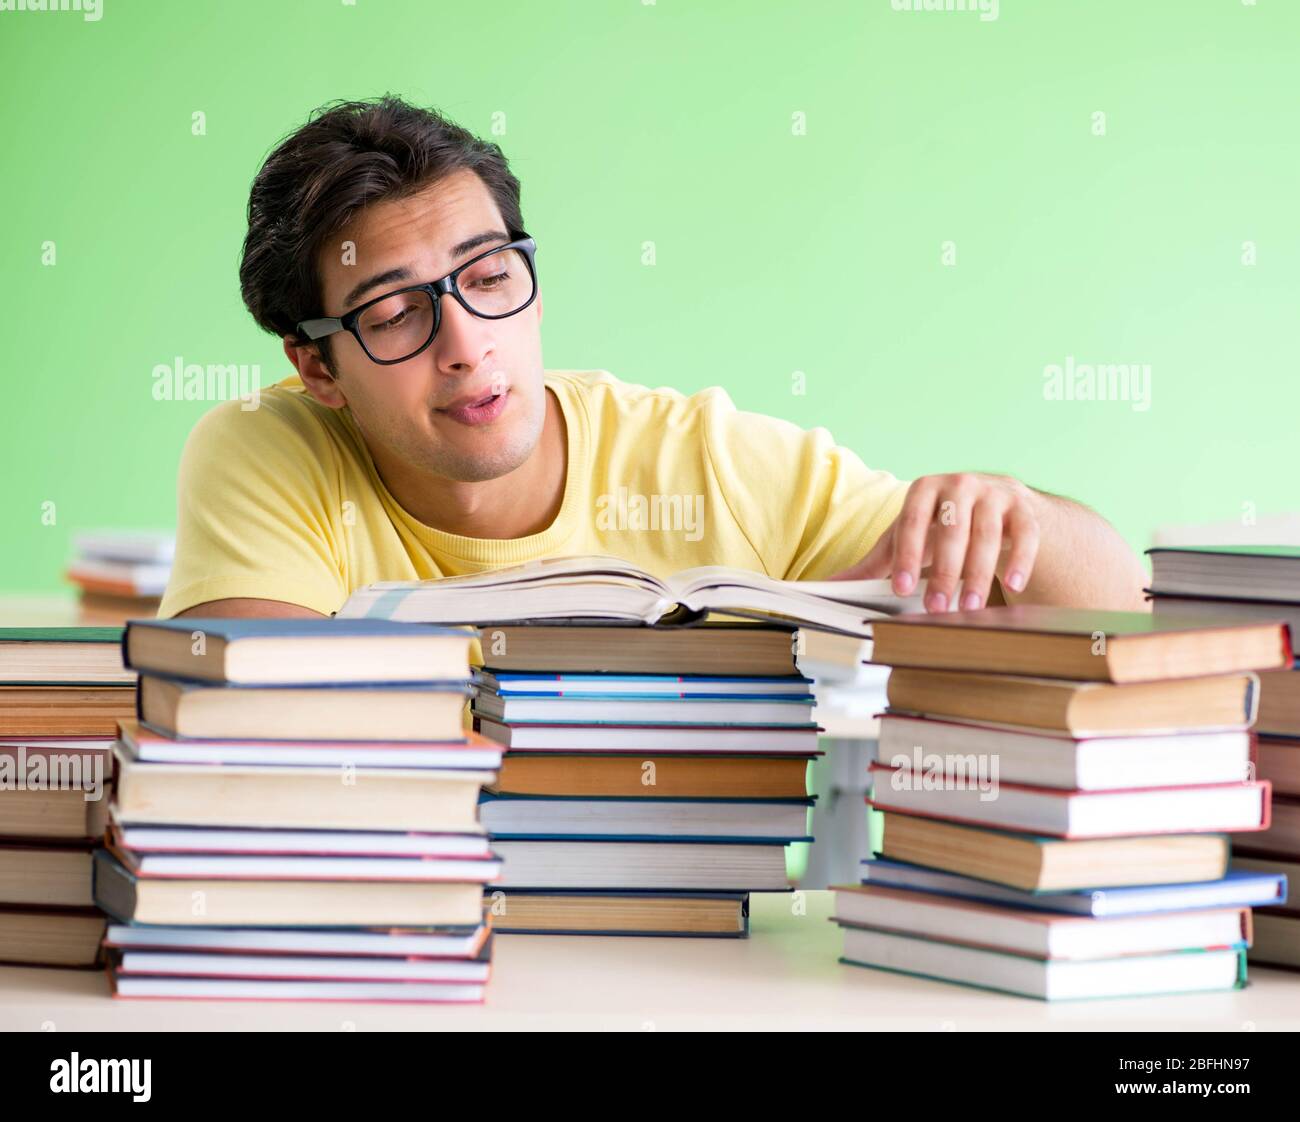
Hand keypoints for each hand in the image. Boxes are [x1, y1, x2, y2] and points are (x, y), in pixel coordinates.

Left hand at [831, 473, 1041, 611]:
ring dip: (979, 573)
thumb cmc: (942, 524)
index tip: (899, 588)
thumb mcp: (909, 538)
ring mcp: (994, 493)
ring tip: (969, 606)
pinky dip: (1021, 559)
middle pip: (952, 529)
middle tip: (937, 607)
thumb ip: (876, 563)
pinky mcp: (1024, 508)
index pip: (912, 522)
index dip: (906, 555)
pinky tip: (1014, 585)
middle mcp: (960, 484)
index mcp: (925, 489)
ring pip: (989, 534)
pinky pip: (1025, 533)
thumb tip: (829, 586)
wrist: (997, 504)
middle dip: (944, 571)